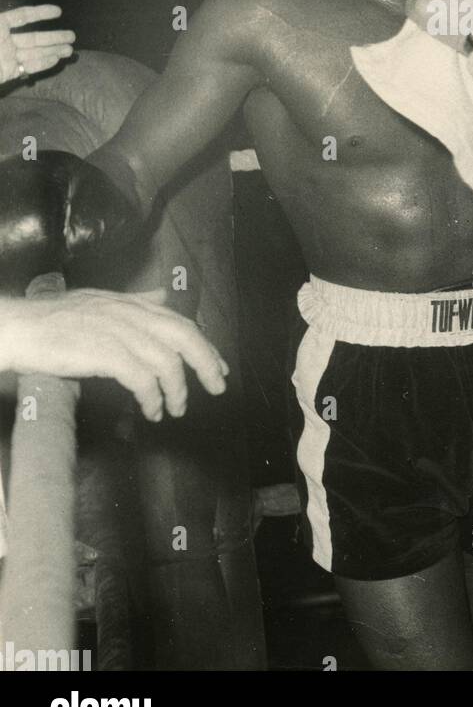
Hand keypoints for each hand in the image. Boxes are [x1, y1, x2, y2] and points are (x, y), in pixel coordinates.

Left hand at [0, 5, 74, 84]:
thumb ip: (11, 18)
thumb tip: (21, 12)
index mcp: (0, 26)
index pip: (22, 17)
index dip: (40, 13)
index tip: (58, 12)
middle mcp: (6, 41)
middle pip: (33, 38)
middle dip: (53, 37)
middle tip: (72, 37)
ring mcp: (8, 57)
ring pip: (34, 53)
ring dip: (53, 51)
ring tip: (69, 50)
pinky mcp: (9, 72)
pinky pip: (28, 67)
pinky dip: (42, 63)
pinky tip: (56, 59)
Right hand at [0, 288, 227, 420]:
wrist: (18, 328)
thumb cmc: (53, 320)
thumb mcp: (100, 302)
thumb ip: (134, 301)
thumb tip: (163, 295)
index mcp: (131, 303)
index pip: (180, 322)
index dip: (205, 345)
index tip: (218, 366)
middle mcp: (130, 314)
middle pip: (185, 337)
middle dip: (207, 363)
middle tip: (218, 387)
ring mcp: (118, 332)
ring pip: (167, 361)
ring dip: (178, 389)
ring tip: (176, 409)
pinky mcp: (105, 353)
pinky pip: (142, 378)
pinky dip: (153, 397)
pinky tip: (151, 410)